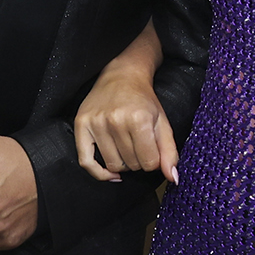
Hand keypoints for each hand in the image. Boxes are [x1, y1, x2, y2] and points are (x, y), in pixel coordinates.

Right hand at [76, 63, 177, 185]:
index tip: (152, 151)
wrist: (121, 76)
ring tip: (126, 150)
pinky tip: (109, 173)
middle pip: (131, 164)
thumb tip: (173, 178)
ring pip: (112, 165)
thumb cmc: (144, 100)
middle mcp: (116, 121)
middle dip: (138, 161)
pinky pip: (85, 161)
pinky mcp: (81, 124)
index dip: (153, 160)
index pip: (149, 162)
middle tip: (139, 147)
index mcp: (139, 119)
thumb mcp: (162, 122)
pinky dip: (98, 173)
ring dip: (122, 164)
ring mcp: (96, 123)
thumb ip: (169, 151)